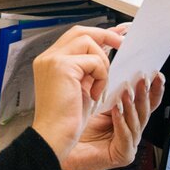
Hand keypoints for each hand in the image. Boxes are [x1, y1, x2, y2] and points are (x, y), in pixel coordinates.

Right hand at [31, 26, 122, 162]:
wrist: (53, 137)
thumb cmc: (65, 119)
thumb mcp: (81, 86)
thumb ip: (88, 67)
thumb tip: (107, 50)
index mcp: (50, 61)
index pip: (75, 37)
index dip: (97, 34)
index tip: (116, 35)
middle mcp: (48, 57)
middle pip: (80, 32)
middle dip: (105, 35)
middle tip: (122, 44)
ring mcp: (53, 60)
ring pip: (89, 42)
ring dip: (102, 63)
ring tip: (99, 85)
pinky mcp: (62, 66)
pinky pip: (94, 61)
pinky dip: (101, 77)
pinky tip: (94, 93)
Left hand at [59, 72, 164, 169]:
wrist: (58, 145)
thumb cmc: (74, 122)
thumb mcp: (94, 96)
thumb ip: (107, 82)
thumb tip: (114, 58)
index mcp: (127, 115)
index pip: (147, 100)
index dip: (154, 87)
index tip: (155, 73)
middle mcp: (131, 129)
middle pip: (145, 110)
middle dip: (145, 93)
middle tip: (143, 79)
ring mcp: (129, 143)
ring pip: (137, 122)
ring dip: (133, 105)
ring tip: (127, 91)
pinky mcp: (122, 155)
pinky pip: (125, 137)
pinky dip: (122, 123)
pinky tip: (116, 111)